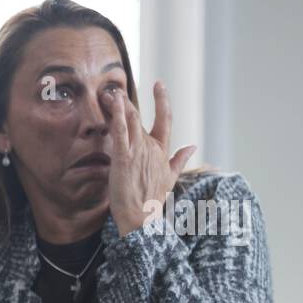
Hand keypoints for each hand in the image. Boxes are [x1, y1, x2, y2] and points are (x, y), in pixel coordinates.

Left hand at [104, 81, 196, 236]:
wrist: (141, 218)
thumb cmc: (152, 200)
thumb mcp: (170, 177)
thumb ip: (180, 160)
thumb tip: (193, 146)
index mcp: (162, 151)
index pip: (165, 119)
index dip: (162, 100)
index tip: (159, 84)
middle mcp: (151, 148)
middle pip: (140, 117)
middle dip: (127, 102)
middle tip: (115, 90)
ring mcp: (137, 152)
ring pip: (130, 121)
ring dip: (118, 105)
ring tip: (109, 93)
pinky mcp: (123, 158)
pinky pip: (120, 132)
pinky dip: (116, 116)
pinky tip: (112, 104)